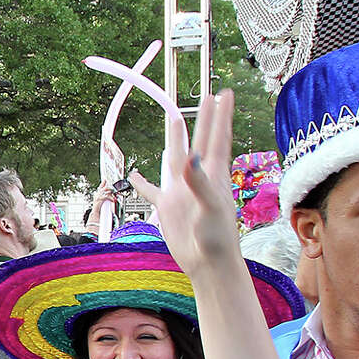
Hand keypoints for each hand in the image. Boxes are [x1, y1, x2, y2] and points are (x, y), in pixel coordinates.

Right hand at [127, 90, 243, 286]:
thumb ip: (199, 182)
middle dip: (204, 118)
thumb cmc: (217, 238)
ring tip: (174, 119)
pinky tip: (134, 176)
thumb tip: (191, 157)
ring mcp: (182, 192)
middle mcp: (197, 179)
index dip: (220, 115)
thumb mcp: (210, 208)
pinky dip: (142, 183)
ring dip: (175, 139)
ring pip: (175, 158)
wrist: (208, 264)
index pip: (216, 138)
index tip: (224, 93)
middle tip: (206, 95)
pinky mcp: (169, 208)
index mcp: (212, 175)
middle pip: (199, 140)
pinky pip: (152, 191)